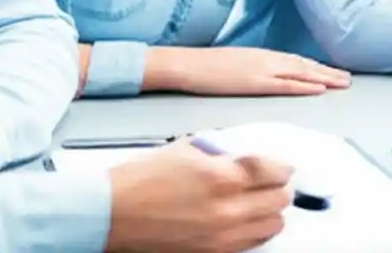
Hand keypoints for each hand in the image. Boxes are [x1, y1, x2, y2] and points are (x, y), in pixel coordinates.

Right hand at [106, 140, 293, 251]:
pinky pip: (252, 243)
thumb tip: (243, 152)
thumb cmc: (140, 180)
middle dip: (278, 187)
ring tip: (257, 202)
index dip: (281, 166)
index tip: (279, 166)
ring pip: (273, 224)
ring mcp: (222, 236)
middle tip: (269, 182)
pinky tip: (243, 220)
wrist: (110, 214)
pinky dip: (254, 231)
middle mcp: (228, 209)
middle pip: (280, 199)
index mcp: (222, 177)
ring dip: (270, 211)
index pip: (276, 171)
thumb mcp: (186, 149)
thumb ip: (220, 150)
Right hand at [147, 47, 351, 95]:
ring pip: (302, 73)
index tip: (332, 71)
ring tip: (343, 83)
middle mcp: (267, 59)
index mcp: (262, 56)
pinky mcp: (256, 82)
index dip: (316, 66)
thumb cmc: (205, 67)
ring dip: (325, 78)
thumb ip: (251, 69)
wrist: (187, 64)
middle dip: (328, 72)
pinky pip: (286, 84)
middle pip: (304, 66)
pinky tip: (320, 88)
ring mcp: (263, 69)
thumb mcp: (234, 65)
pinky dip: (305, 86)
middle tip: (347, 78)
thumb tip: (262, 76)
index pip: (295, 61)